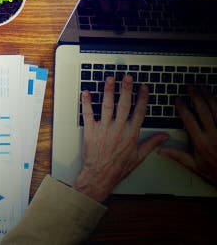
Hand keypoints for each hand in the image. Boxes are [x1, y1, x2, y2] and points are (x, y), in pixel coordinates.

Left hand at [73, 75, 167, 201]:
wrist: (100, 174)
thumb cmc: (119, 167)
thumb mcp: (139, 156)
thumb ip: (151, 143)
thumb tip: (164, 136)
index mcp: (131, 134)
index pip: (139, 112)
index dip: (142, 98)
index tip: (143, 87)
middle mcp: (118, 129)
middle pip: (124, 105)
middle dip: (126, 89)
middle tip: (127, 77)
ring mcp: (103, 129)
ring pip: (106, 106)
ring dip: (108, 91)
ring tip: (109, 79)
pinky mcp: (90, 130)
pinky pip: (88, 113)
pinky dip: (86, 102)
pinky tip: (86, 92)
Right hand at [158, 86, 216, 185]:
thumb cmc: (216, 172)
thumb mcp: (195, 166)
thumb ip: (178, 155)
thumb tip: (161, 151)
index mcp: (201, 142)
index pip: (189, 120)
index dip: (182, 107)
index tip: (178, 99)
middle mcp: (213, 134)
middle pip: (203, 110)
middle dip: (196, 96)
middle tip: (190, 87)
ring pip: (216, 109)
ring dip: (209, 96)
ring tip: (203, 87)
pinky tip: (216, 97)